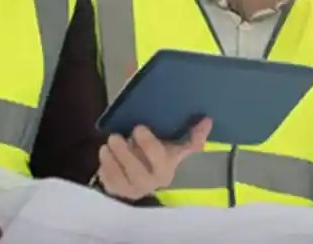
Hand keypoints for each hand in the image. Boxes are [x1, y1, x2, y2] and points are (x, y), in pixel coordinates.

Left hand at [97, 118, 212, 200]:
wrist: (147, 178)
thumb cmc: (162, 158)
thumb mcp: (177, 148)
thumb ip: (193, 136)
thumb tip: (208, 120)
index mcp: (167, 170)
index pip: (159, 158)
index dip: (148, 144)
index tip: (138, 127)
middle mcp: (151, 183)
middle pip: (138, 173)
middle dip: (125, 154)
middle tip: (115, 136)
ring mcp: (134, 190)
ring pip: (122, 181)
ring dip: (112, 162)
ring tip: (106, 146)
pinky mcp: (120, 193)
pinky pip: (109, 185)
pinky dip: (105, 171)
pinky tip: (104, 158)